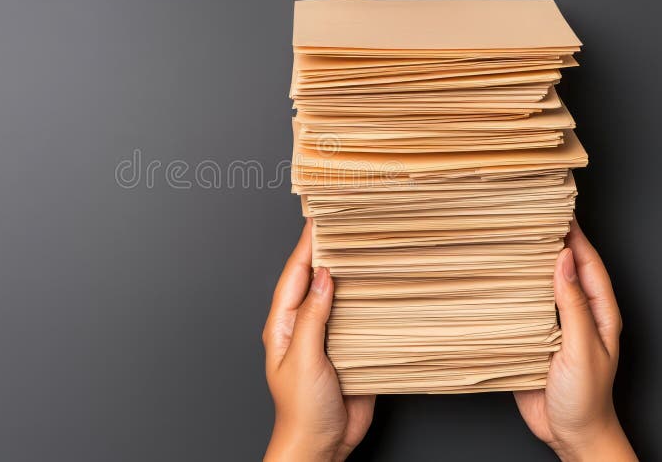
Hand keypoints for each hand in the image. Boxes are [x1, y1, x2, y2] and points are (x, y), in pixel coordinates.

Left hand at [262, 219, 374, 460]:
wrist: (322, 445)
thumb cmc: (300, 409)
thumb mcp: (303, 358)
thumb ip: (312, 316)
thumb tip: (323, 277)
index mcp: (283, 325)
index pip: (294, 275)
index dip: (305, 247)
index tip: (317, 221)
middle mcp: (304, 326)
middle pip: (315, 281)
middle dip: (327, 253)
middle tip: (344, 225)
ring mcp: (327, 337)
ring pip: (338, 297)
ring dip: (349, 275)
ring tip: (363, 248)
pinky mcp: (349, 350)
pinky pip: (358, 319)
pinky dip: (366, 301)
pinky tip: (379, 287)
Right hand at [514, 219, 635, 460]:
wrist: (569, 434)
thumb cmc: (586, 397)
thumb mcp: (582, 349)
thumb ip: (573, 306)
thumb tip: (563, 261)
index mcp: (599, 314)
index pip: (588, 264)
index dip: (576, 237)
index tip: (559, 211)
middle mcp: (576, 315)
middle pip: (564, 270)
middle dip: (551, 243)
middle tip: (529, 218)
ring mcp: (553, 327)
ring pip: (540, 287)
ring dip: (527, 266)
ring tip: (509, 240)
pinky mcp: (530, 339)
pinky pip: (520, 309)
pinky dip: (509, 292)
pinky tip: (494, 281)